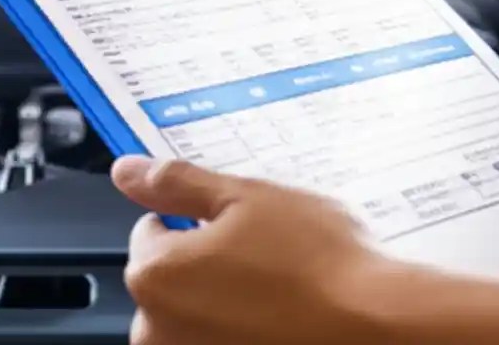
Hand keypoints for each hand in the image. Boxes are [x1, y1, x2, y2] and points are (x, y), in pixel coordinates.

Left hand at [111, 156, 390, 344]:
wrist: (373, 329)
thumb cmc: (316, 265)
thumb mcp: (246, 199)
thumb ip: (178, 185)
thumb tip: (126, 170)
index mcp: (153, 275)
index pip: (151, 231)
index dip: (196, 221)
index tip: (238, 226)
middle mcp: (157, 332)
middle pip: (169, 280)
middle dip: (206, 266)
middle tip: (265, 258)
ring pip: (194, 317)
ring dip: (224, 303)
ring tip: (279, 293)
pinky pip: (218, 342)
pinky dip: (241, 332)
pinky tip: (280, 321)